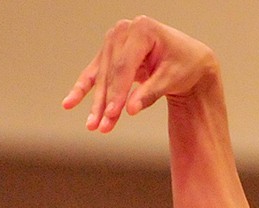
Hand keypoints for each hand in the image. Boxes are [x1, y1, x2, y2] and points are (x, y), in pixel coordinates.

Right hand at [62, 16, 218, 133]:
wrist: (189, 58)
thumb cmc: (185, 64)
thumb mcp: (172, 78)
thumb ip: (150, 93)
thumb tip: (130, 110)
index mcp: (143, 29)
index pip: (125, 65)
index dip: (118, 92)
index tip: (113, 114)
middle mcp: (124, 31)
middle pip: (111, 72)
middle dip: (106, 101)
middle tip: (101, 125)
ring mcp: (114, 40)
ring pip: (101, 76)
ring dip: (96, 103)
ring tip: (93, 126)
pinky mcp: (109, 53)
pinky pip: (94, 73)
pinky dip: (83, 89)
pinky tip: (69, 103)